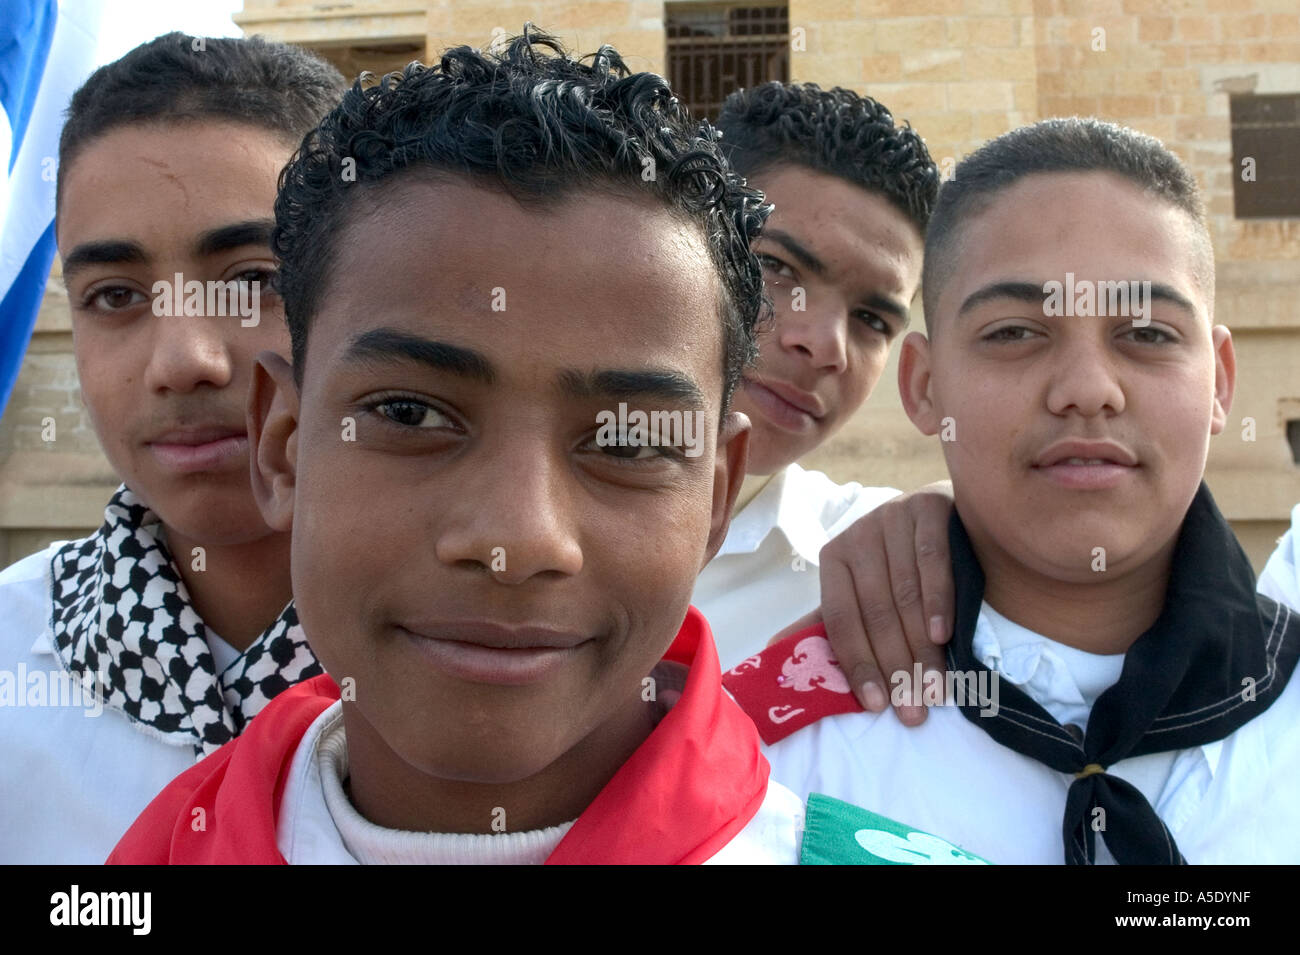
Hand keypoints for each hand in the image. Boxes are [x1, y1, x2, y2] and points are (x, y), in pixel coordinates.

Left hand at [766, 481, 955, 724]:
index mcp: (834, 557)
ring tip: (934, 691)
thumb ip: (827, 621)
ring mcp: (893, 517)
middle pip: (875, 612)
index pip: (840, 618)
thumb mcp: (861, 589)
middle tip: (914, 712)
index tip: (877, 706)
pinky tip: (944, 636)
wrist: (941, 512)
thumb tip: (771, 650)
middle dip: (895, 668)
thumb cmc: (898, 563)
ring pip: (906, 595)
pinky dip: (939, 601)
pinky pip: (932, 561)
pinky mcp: (929, 507)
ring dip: (922, 649)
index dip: (857, 664)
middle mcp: (859, 534)